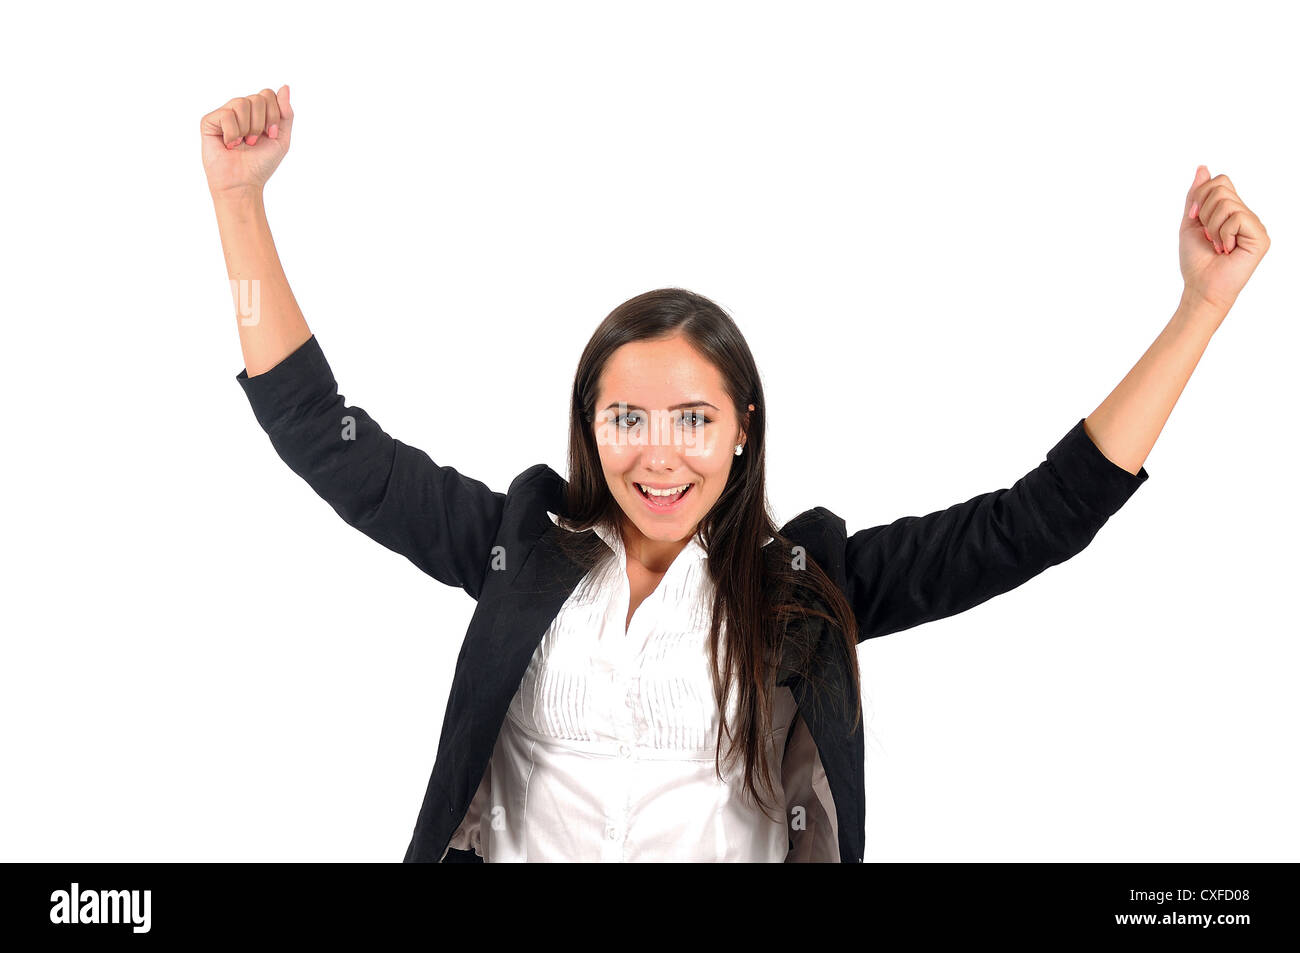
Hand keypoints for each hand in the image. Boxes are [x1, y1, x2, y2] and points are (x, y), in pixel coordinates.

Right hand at [200, 85, 293, 196]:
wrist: (243, 183)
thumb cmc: (260, 164)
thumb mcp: (281, 138)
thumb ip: (286, 113)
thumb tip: (285, 87)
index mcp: (257, 113)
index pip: (268, 94)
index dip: (273, 115)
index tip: (270, 135)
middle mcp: (240, 111)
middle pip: (257, 97)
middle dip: (261, 123)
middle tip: (254, 141)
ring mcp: (224, 114)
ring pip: (242, 102)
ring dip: (247, 128)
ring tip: (243, 143)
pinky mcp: (209, 121)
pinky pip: (227, 114)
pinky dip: (233, 133)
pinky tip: (229, 145)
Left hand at [1180, 165, 1268, 315]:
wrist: (1200, 286)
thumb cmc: (1196, 260)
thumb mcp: (1190, 222)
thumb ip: (1196, 196)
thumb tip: (1203, 168)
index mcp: (1230, 211)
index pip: (1220, 182)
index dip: (1200, 196)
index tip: (1193, 218)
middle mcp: (1245, 215)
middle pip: (1221, 188)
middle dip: (1204, 212)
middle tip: (1207, 235)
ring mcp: (1254, 225)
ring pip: (1227, 203)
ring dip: (1212, 227)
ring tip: (1217, 245)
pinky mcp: (1260, 236)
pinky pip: (1237, 218)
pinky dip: (1223, 234)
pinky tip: (1226, 250)